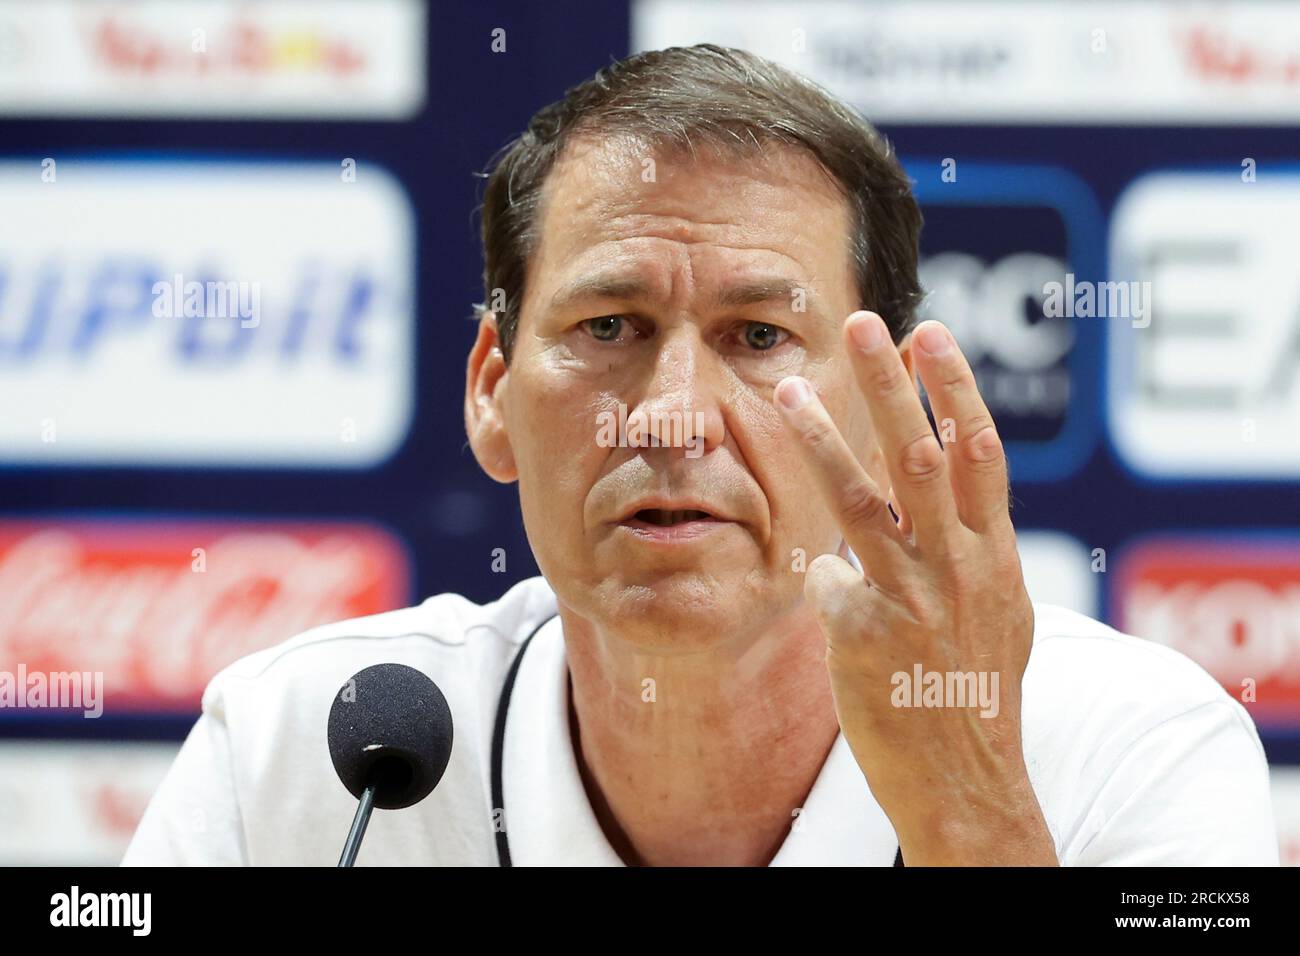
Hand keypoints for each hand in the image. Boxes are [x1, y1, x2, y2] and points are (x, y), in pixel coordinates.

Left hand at [774, 311, 1055, 865]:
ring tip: (783, 388)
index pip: (978, 454)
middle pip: (920, 455)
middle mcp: (959, 567)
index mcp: (996, 556)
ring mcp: (911, 600)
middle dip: (889, 384)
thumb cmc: (978, 695)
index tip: (929, 333)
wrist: (965, 781)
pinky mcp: (864, 636)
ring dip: (820, 437)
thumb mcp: (1002, 616)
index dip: (954, 390)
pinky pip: (826, 583)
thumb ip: (977, 555)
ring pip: (859, 501)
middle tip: (861, 323)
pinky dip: (819, 576)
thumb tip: (950, 512)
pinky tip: (821, 587)